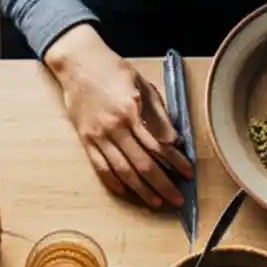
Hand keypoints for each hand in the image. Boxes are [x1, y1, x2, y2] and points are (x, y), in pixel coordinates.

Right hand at [44, 24, 192, 207]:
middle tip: (176, 199)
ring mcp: (98, 136)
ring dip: (141, 190)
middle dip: (162, 185)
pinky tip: (127, 192)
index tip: (188, 174)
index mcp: (132, 111)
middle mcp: (115, 127)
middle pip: (142, 164)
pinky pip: (101, 167)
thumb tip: (174, 141)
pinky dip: (115, 182)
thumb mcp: (143, 86)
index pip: (158, 145)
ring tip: (155, 202)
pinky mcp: (86, 141)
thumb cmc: (113, 71)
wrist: (78, 64)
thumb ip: (158, 115)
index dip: (175, 162)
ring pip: (123, 171)